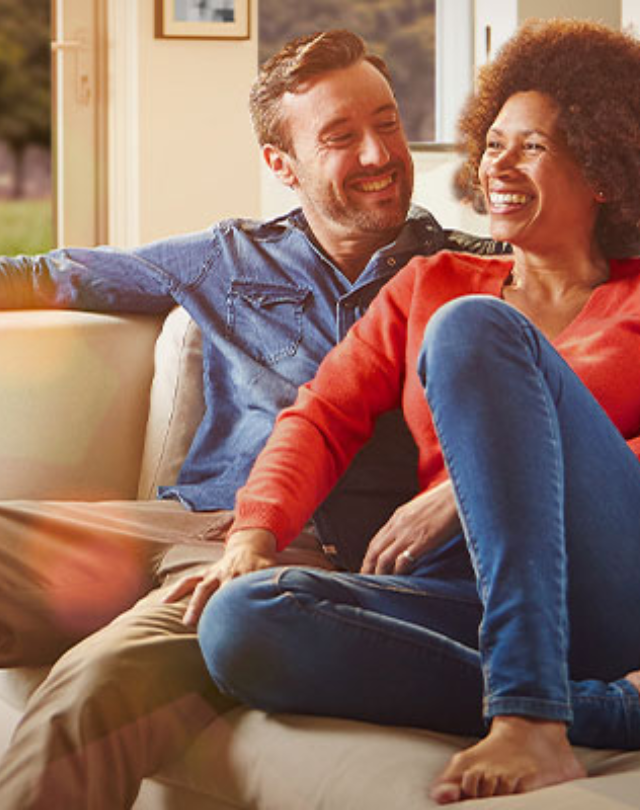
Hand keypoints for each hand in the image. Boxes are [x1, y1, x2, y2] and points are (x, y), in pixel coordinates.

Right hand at [163, 529, 277, 626]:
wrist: (249, 545)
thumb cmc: (262, 563)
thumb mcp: (271, 568)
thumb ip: (277, 580)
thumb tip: (291, 590)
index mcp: (246, 574)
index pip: (243, 590)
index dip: (242, 603)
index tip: (242, 622)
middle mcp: (228, 575)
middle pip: (222, 592)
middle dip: (217, 607)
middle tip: (213, 626)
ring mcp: (214, 574)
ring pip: (202, 588)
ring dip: (194, 604)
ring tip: (185, 622)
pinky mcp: (205, 574)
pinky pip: (188, 581)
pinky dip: (175, 591)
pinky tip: (162, 603)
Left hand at [361, 480, 459, 574]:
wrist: (459, 493)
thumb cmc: (447, 500)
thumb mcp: (423, 508)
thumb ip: (413, 521)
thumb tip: (411, 534)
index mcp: (399, 516)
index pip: (376, 540)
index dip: (370, 556)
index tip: (368, 567)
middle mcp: (399, 524)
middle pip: (374, 550)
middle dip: (368, 567)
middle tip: (366, 580)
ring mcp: (409, 533)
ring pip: (383, 558)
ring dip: (379, 573)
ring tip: (378, 585)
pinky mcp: (422, 541)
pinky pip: (402, 560)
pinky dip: (398, 572)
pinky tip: (400, 579)